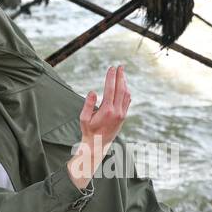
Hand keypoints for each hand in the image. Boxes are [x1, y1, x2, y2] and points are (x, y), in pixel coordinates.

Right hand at [68, 64, 129, 187]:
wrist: (98, 145)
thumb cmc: (88, 131)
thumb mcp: (84, 118)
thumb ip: (88, 104)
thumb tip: (93, 91)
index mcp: (107, 111)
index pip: (110, 89)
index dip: (111, 77)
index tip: (111, 68)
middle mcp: (117, 112)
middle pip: (121, 89)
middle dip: (121, 76)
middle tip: (120, 66)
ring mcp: (122, 114)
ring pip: (126, 95)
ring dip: (124, 83)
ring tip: (122, 74)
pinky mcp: (124, 117)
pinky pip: (127, 101)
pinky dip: (126, 91)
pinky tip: (124, 86)